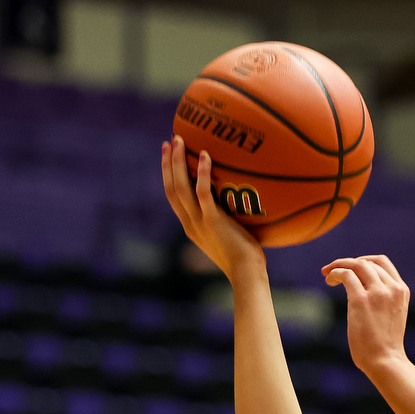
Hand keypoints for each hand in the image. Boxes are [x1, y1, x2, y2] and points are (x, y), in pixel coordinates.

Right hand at [162, 139, 266, 283]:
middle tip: (169, 142)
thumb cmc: (246, 259)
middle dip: (168, 163)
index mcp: (191, 227)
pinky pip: (203, 192)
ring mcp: (199, 222)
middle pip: (171, 188)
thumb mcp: (230, 237)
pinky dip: (202, 173)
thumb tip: (242, 203)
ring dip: (177, 162)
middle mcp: (189, 223)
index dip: (169, 176)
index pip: (174, 197)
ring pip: (180, 187)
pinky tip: (205, 155)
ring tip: (179, 140)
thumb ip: (228, 221)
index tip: (169, 157)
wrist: (246, 274)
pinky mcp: (212, 221)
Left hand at [321, 255, 411, 374]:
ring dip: (339, 265)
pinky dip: (335, 272)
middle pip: (367, 262)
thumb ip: (383, 301)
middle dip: (348, 262)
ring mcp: (378, 293)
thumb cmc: (385, 346)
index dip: (363, 261)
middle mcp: (392, 288)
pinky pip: (346, 275)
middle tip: (333, 270)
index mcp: (401, 291)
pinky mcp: (361, 300)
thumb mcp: (391, 316)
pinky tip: (329, 280)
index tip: (351, 269)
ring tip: (327, 275)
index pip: (382, 263)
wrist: (386, 361)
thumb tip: (361, 294)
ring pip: (357, 264)